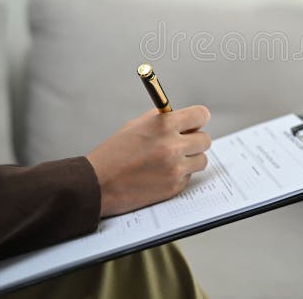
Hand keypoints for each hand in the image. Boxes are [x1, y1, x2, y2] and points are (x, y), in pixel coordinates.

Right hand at [86, 105, 211, 217]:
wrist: (97, 184)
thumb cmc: (114, 153)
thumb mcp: (136, 126)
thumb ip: (162, 120)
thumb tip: (183, 119)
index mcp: (164, 125)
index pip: (201, 115)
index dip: (198, 120)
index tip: (194, 124)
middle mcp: (173, 145)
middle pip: (205, 139)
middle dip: (195, 141)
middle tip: (182, 143)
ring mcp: (175, 168)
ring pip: (201, 160)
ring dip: (190, 159)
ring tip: (171, 160)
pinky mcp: (174, 187)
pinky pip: (188, 177)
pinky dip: (179, 175)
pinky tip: (161, 174)